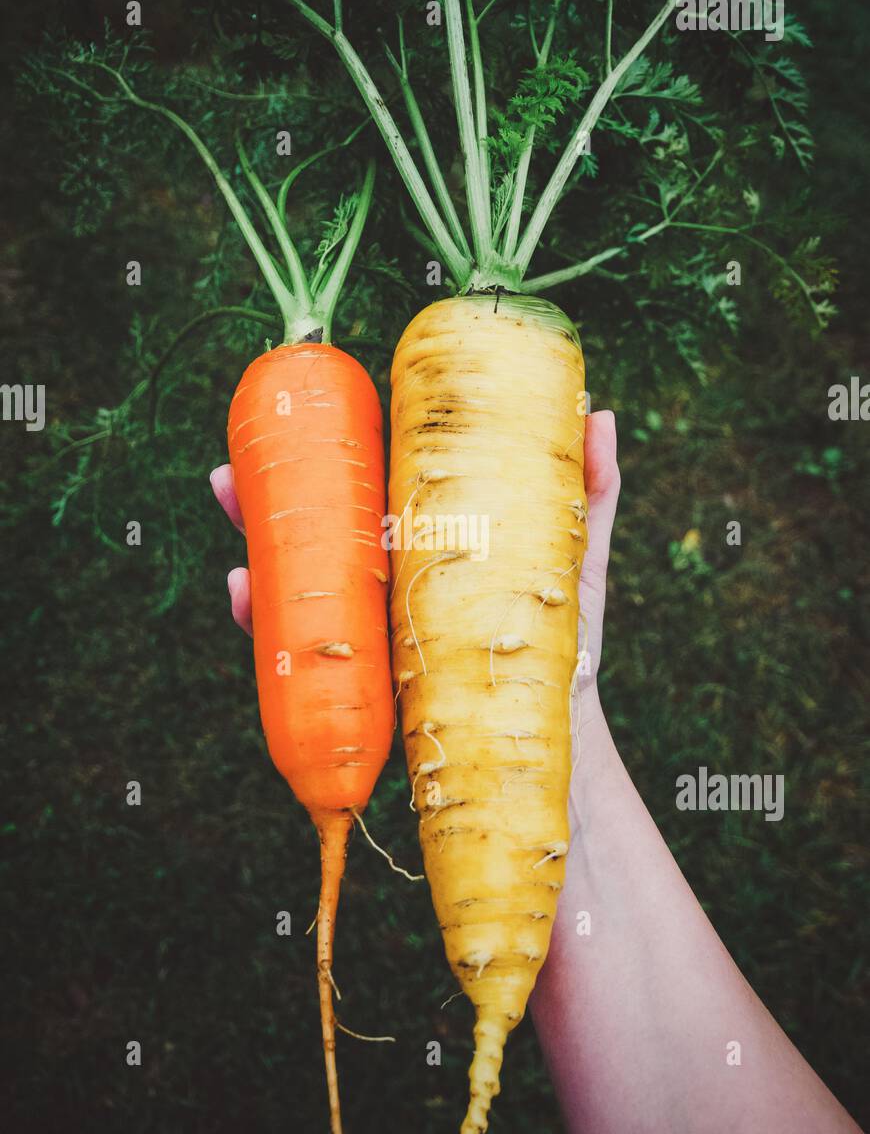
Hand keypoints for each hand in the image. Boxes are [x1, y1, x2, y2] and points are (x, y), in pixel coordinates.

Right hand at [210, 411, 619, 655]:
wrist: (549, 730)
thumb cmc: (561, 640)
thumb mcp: (577, 559)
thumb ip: (589, 492)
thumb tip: (601, 412)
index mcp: (430, 536)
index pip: (373, 480)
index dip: (337, 442)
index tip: (306, 402)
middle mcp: (388, 574)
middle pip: (320, 519)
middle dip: (272, 484)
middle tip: (235, 456)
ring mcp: (368, 622)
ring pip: (297, 571)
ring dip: (252, 533)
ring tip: (228, 493)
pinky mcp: (357, 673)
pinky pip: (299, 643)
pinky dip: (263, 617)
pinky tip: (243, 587)